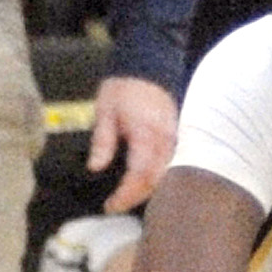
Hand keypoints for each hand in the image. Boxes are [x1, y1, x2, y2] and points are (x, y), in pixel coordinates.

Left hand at [88, 75, 176, 212]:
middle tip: (115, 205)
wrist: (147, 65)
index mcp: (145, 132)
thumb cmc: (123, 87)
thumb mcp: (104, 112)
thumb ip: (102, 142)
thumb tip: (95, 168)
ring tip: (127, 197)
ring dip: (147, 190)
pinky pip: (171, 164)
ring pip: (166, 175)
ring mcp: (174, 138)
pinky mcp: (176, 136)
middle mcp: (164, 138)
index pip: (139, 174)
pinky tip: (143, 183)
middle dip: (136, 197)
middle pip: (155, 180)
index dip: (126, 195)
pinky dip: (157, 177)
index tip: (110, 206)